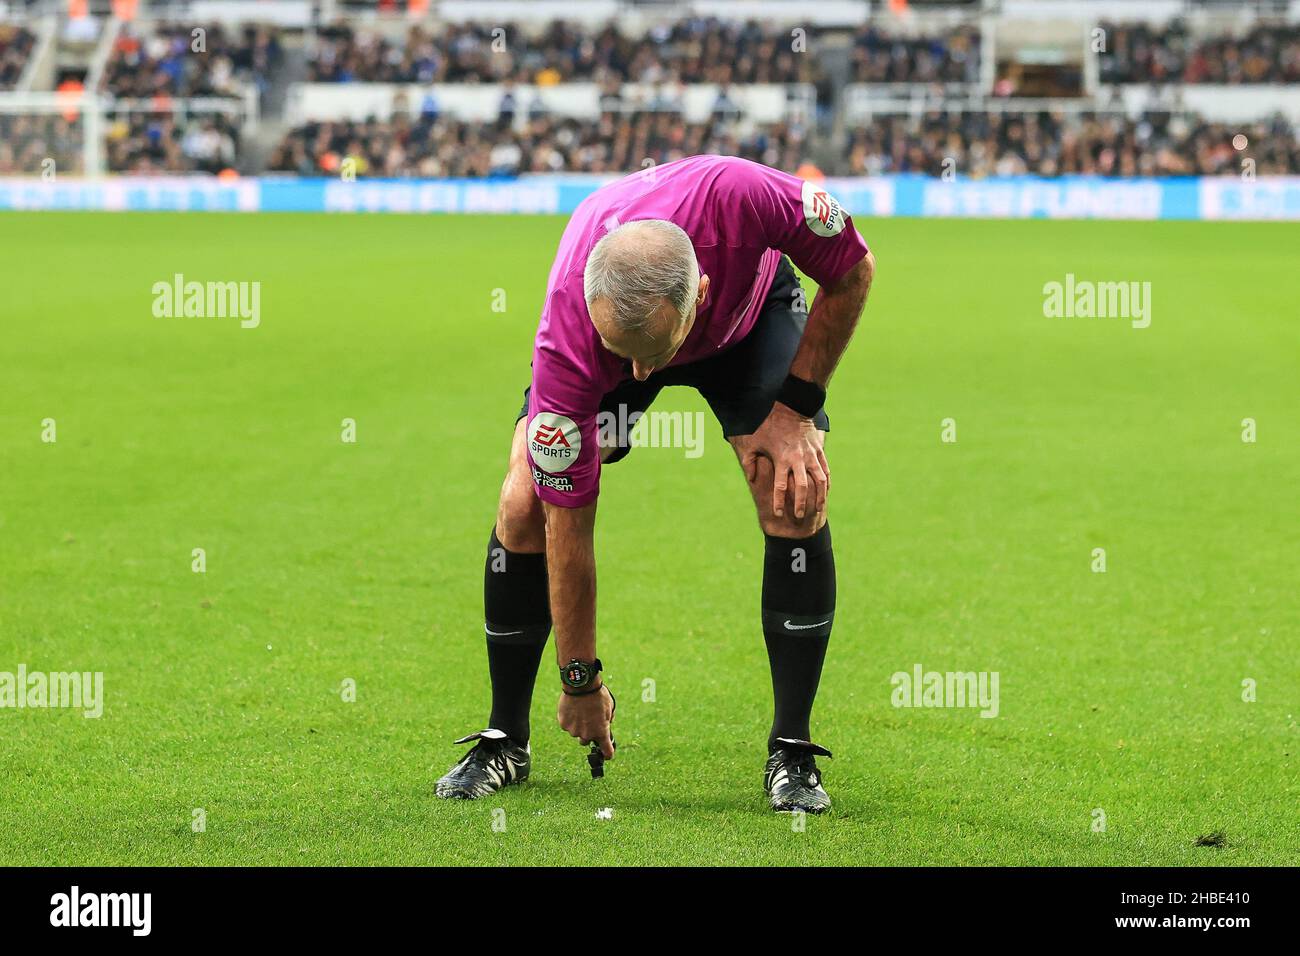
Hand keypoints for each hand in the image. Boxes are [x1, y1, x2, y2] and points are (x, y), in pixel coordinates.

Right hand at [557, 684, 614, 758]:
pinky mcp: (564, 724)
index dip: (607, 754)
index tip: (607, 754)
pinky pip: (567, 725)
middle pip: (586, 741)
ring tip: (580, 711)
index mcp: (601, 732)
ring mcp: (574, 731)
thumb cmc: (597, 695)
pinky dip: (569, 719)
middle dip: (588, 733)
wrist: (581, 685)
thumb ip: (608, 720)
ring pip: (575, 732)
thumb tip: (605, 724)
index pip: (607, 752)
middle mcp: (587, 735)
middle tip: (589, 720)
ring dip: (578, 725)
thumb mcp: (610, 708)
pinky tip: (572, 708)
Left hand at [741, 402, 829, 518]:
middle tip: (800, 516)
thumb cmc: (770, 425)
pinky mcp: (819, 450)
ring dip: (819, 496)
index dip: (779, 501)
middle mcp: (798, 459)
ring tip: (818, 509)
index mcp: (782, 459)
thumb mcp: (754, 442)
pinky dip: (826, 483)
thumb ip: (750, 461)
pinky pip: (825, 470)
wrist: (792, 407)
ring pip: (820, 481)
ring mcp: (811, 455)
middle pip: (803, 487)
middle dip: (802, 504)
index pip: (781, 486)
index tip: (778, 513)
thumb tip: (750, 478)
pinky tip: (825, 493)